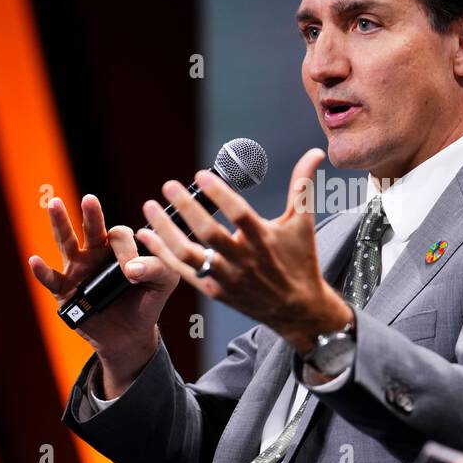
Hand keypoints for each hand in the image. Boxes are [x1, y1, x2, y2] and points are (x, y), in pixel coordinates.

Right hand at [27, 194, 179, 390]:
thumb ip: (158, 269)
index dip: (126, 251)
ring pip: (66, 243)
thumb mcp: (163, 283)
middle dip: (91, 214)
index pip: (120, 236)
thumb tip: (133, 269)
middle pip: (92, 228)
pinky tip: (34, 261)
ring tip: (54, 204)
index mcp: (119, 248)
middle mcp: (96, 253)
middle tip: (90, 199)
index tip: (133, 273)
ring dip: (59, 223)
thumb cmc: (147, 303)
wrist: (130, 335)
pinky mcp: (65, 291)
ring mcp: (77, 270)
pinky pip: (51, 280)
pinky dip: (42, 271)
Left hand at [133, 147, 352, 353]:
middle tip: (168, 185)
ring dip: (166, 230)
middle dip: (186, 208)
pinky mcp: (214, 290)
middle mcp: (243, 259)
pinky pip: (182, 271)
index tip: (201, 175)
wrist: (298, 309)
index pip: (238, 213)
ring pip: (189, 254)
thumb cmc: (300, 261)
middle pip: (209, 233)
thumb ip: (302, 186)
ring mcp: (226, 277)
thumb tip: (315, 152)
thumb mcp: (302, 222)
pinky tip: (147, 234)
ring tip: (150, 206)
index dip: (219, 194)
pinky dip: (162, 252)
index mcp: (263, 239)